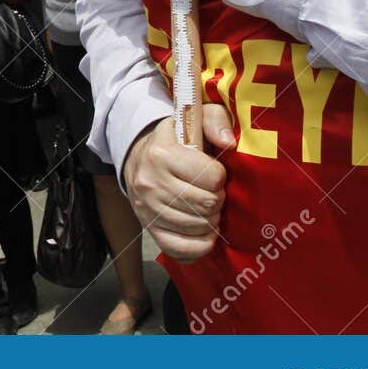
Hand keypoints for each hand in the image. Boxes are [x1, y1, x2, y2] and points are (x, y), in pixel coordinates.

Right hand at [123, 104, 235, 261]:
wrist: (139, 158)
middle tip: (211, 192)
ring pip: (199, 226)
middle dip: (217, 199)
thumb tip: (228, 142)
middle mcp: (151, 182)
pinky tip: (204, 233)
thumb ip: (216, 121)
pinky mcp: (149, 228)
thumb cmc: (176, 141)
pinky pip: (181, 249)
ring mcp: (148, 208)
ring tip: (206, 208)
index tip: (213, 172)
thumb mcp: (194, 119)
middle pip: (207, 204)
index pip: (212, 176)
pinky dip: (200, 245)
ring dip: (211, 220)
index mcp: (162, 153)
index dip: (220, 176)